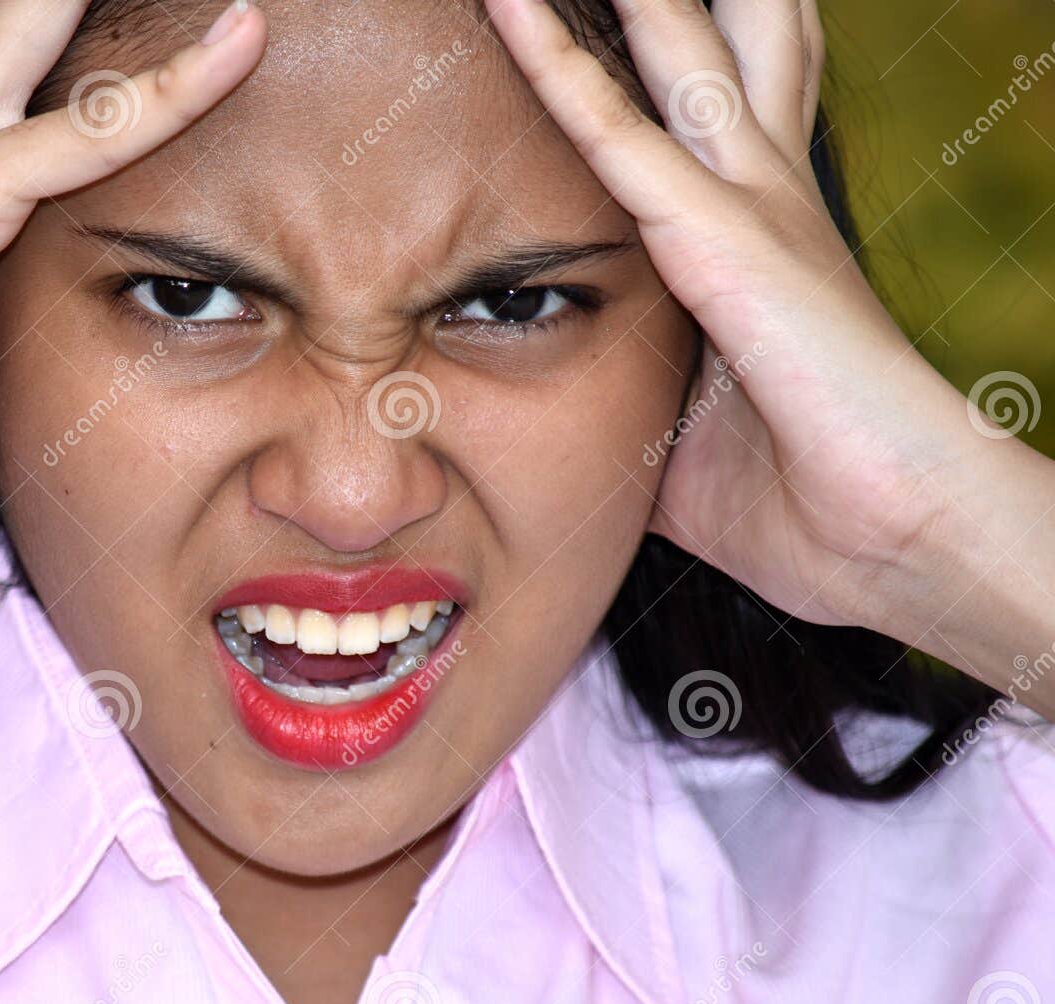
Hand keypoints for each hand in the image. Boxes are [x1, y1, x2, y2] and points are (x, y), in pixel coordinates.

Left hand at [484, 0, 996, 632]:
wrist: (897, 545)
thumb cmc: (805, 507)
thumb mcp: (683, 450)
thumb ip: (632, 413)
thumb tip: (567, 441)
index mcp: (754, 240)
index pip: (694, 114)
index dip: (650, 53)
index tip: (583, 7)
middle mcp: (759, 198)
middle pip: (707, 51)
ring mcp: (751, 208)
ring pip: (674, 58)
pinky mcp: (728, 241)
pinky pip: (619, 138)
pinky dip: (561, 73)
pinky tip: (511, 9)